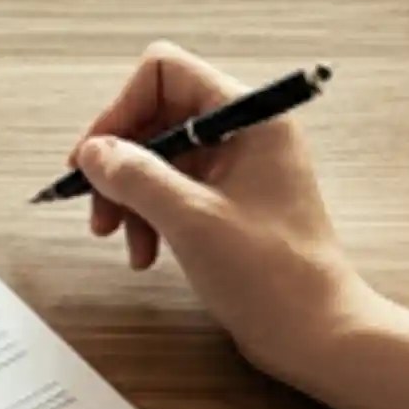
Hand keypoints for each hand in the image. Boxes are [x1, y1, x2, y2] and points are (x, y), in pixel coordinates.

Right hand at [69, 41, 376, 379]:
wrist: (316, 335)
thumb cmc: (270, 275)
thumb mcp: (190, 219)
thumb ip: (135, 176)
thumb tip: (91, 151)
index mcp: (248, 117)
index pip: (165, 73)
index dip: (122, 109)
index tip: (97, 158)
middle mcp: (242, 132)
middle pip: (154, 117)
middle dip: (119, 161)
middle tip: (96, 207)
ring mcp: (234, 168)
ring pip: (154, 157)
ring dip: (126, 194)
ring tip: (115, 238)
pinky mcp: (225, 202)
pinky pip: (168, 190)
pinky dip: (145, 216)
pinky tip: (143, 253)